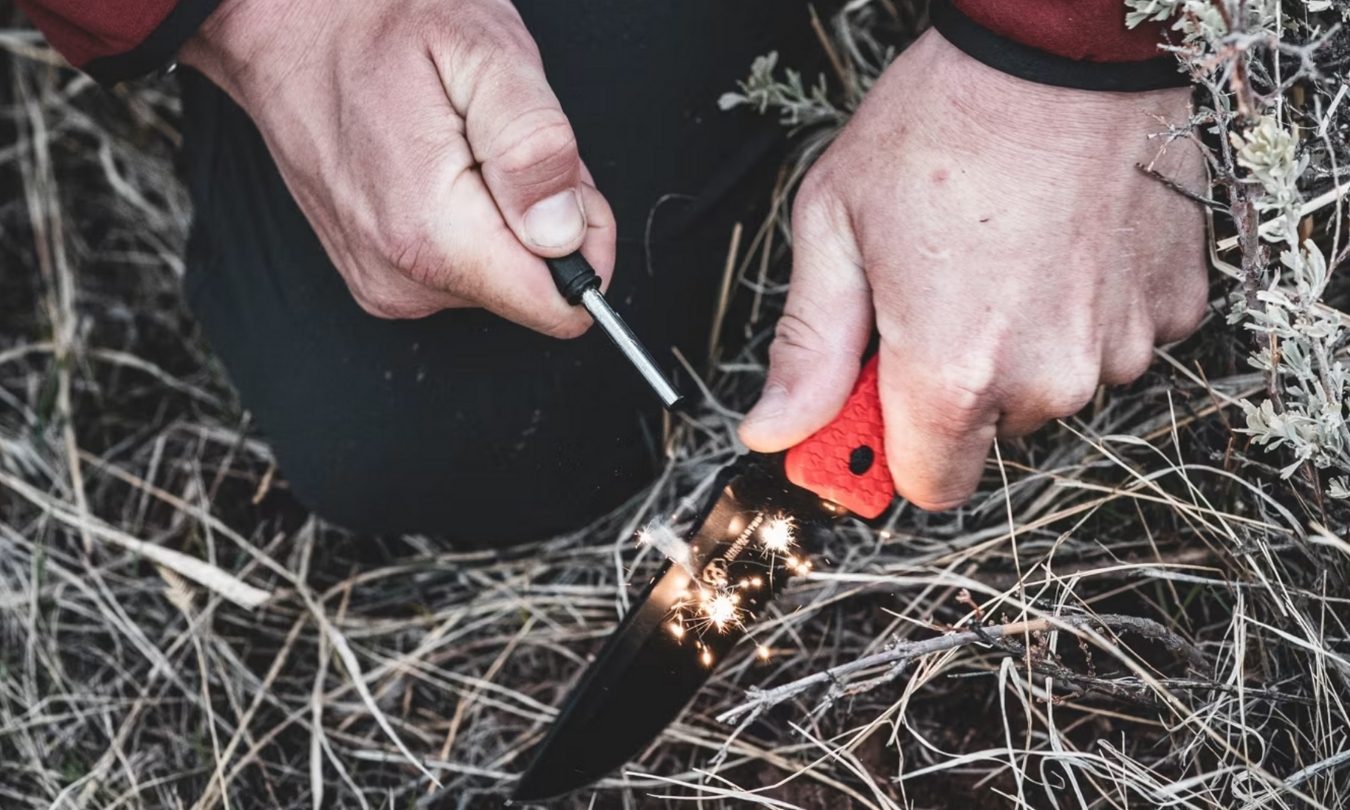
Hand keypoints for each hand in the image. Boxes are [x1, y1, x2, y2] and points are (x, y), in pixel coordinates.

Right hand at [181, 0, 614, 334]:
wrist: (287, 23)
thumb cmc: (375, 22)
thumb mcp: (482, 52)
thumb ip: (533, 146)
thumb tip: (564, 231)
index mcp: (430, 235)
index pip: (557, 305)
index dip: (583, 239)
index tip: (559, 182)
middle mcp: (402, 277)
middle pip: (532, 288)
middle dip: (541, 216)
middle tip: (498, 141)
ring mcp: (385, 281)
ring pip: (499, 277)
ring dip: (504, 213)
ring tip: (460, 142)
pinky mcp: (378, 275)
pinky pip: (460, 268)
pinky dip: (469, 219)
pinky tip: (437, 164)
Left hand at [740, 30, 1206, 509]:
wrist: (1064, 41)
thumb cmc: (944, 118)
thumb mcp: (836, 226)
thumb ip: (808, 348)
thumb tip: (774, 431)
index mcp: (953, 371)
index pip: (927, 484)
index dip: (892, 448)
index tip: (876, 403)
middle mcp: (1049, 376)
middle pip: (988, 430)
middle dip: (954, 381)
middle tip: (936, 288)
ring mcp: (1123, 342)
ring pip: (1053, 384)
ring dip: (1025, 342)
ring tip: (1003, 248)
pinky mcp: (1177, 304)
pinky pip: (1114, 339)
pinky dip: (1086, 307)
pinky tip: (1063, 240)